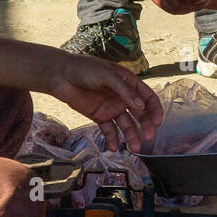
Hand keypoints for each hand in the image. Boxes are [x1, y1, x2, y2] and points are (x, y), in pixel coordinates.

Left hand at [47, 53, 161, 152]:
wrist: (59, 75)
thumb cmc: (84, 68)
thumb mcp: (107, 75)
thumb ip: (124, 90)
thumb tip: (141, 106)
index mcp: (129, 83)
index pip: (148, 98)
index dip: (155, 110)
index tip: (157, 122)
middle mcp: (123, 97)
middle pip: (141, 114)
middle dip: (146, 126)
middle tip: (148, 137)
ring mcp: (112, 108)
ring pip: (126, 125)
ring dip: (132, 136)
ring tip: (133, 148)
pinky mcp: (99, 117)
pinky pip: (109, 130)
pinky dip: (112, 139)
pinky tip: (113, 147)